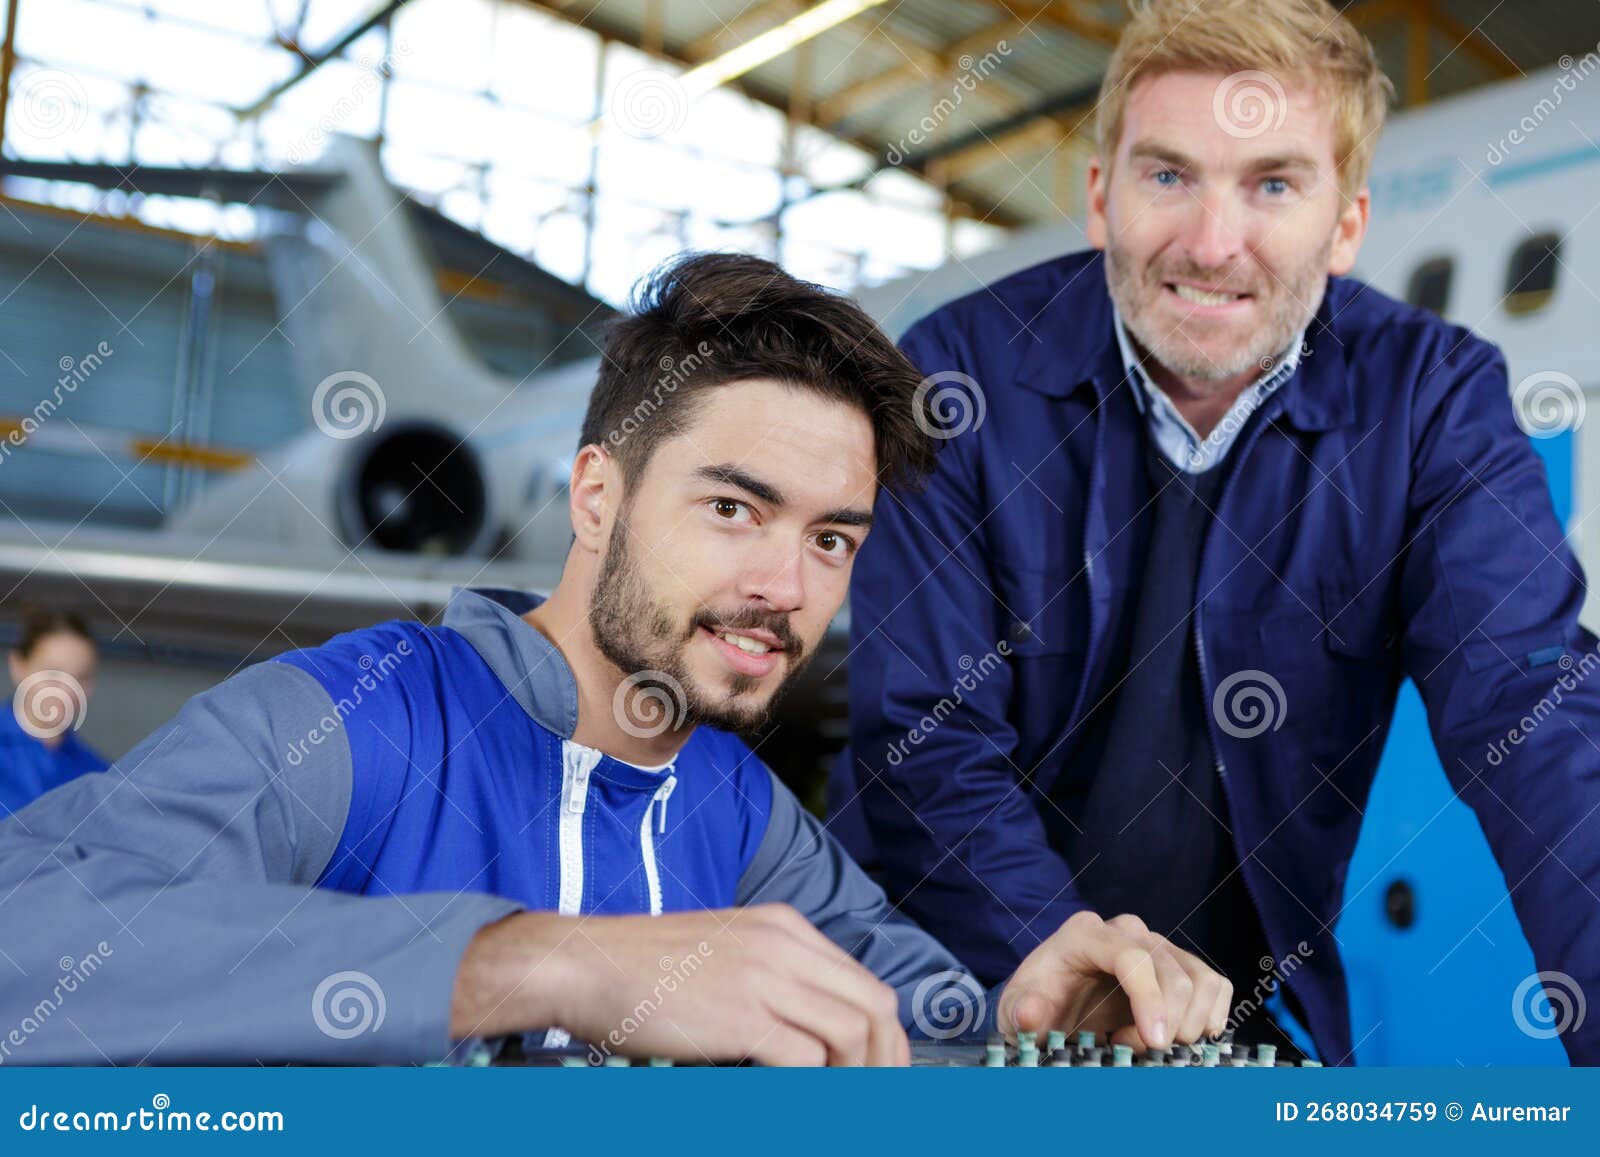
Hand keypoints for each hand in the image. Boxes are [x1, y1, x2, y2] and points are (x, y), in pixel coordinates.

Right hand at [451, 904, 908, 1065]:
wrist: (584, 964)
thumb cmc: (641, 968)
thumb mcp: (724, 952)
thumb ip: (773, 979)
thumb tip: (811, 1038)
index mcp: (784, 927)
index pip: (865, 984)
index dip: (881, 1040)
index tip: (876, 1078)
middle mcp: (785, 944)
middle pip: (875, 1007)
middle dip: (885, 1064)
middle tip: (874, 1104)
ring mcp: (765, 976)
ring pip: (853, 1035)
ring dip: (853, 1082)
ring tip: (837, 1109)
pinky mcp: (742, 1013)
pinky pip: (806, 1063)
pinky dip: (811, 1094)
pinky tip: (796, 1107)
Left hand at [995, 911, 1231, 1049]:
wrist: (1053, 1002)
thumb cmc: (1037, 1005)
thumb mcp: (1015, 1012)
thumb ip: (1021, 1012)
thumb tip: (1031, 1011)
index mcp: (1083, 934)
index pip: (1132, 957)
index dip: (1150, 1000)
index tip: (1153, 1043)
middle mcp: (1125, 930)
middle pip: (1171, 973)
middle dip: (1164, 1025)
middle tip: (1136, 1053)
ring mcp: (1156, 943)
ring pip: (1201, 979)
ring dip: (1189, 1025)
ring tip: (1154, 1046)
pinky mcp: (1179, 963)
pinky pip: (1216, 985)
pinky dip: (1210, 1018)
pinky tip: (1182, 1037)